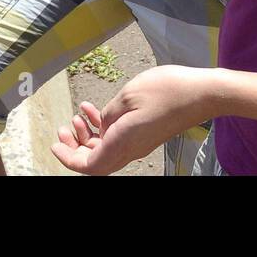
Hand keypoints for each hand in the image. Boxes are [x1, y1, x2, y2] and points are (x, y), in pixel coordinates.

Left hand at [50, 66, 214, 175]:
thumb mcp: (128, 96)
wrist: (201, 92)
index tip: (55, 144)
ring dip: (87, 136)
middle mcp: (132, 148)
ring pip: (105, 150)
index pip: (91, 166)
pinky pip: (117, 138)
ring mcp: (139, 142)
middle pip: (96, 161)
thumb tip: (99, 126)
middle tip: (64, 128)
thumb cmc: (167, 90)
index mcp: (125, 142)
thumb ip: (108, 114)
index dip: (69, 159)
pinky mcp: (145, 133)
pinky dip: (102, 126)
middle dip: (75, 148)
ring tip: (77, 115)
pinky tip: (93, 109)